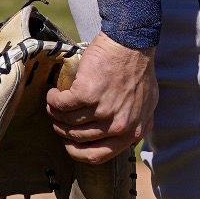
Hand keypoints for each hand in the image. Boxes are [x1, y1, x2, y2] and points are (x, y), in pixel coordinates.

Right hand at [47, 33, 157, 164]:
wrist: (132, 42)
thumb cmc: (137, 68)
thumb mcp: (145, 102)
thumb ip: (133, 121)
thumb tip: (117, 135)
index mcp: (134, 130)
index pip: (100, 156)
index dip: (79, 152)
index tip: (69, 144)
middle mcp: (120, 125)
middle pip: (79, 139)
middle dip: (63, 130)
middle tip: (58, 120)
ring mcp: (104, 111)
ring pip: (68, 122)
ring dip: (56, 114)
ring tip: (54, 104)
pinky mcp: (88, 95)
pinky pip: (61, 105)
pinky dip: (53, 99)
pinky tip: (53, 93)